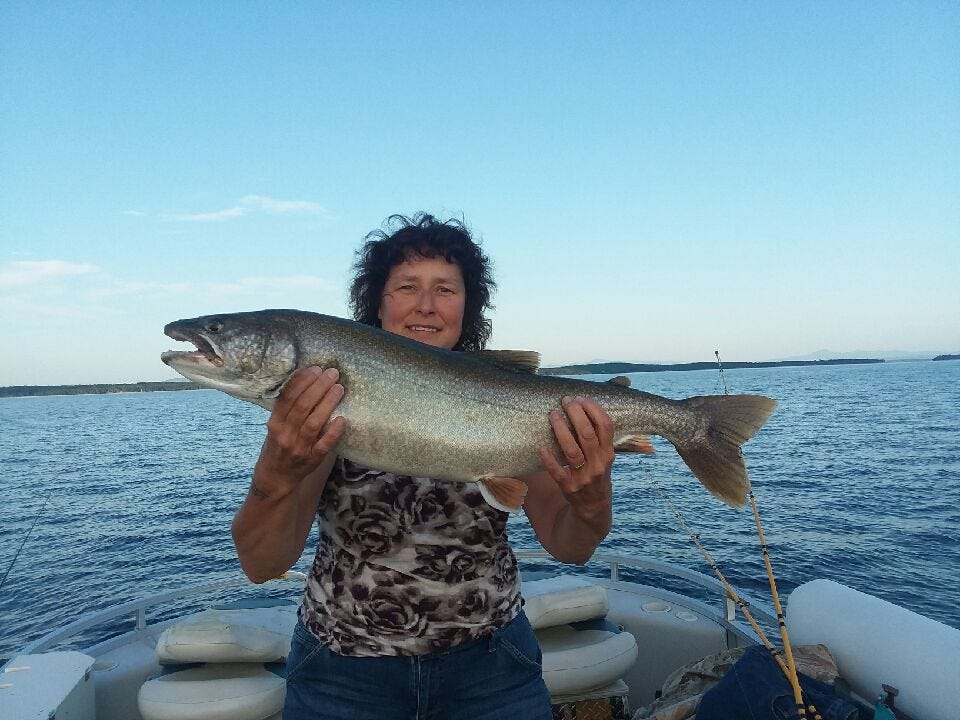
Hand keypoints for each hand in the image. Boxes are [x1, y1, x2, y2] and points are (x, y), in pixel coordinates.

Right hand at [255, 366, 345, 488]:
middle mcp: (285, 434)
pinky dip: (333, 432)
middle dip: (318, 387)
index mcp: (275, 423)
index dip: (301, 381)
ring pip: (313, 423)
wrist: (275, 478)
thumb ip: (286, 409)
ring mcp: (299, 447)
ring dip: (327, 403)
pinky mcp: (312, 459)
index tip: (315, 369)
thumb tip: (306, 381)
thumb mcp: (275, 427)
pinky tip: (342, 419)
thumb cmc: (277, 447)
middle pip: (302, 406)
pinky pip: (324, 445)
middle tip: (332, 373)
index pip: (287, 397)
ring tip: (339, 388)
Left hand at [537, 396, 614, 522]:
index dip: (593, 409)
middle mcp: (598, 464)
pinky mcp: (569, 487)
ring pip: (572, 450)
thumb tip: (581, 407)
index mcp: (608, 453)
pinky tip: (541, 447)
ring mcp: (584, 477)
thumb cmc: (597, 474)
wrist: (594, 508)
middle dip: (576, 414)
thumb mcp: (605, 457)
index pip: (605, 426)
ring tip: (553, 414)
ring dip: (561, 430)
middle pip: (587, 434)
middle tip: (565, 401)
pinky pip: (558, 472)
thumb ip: (598, 438)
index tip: (581, 398)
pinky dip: (549, 459)